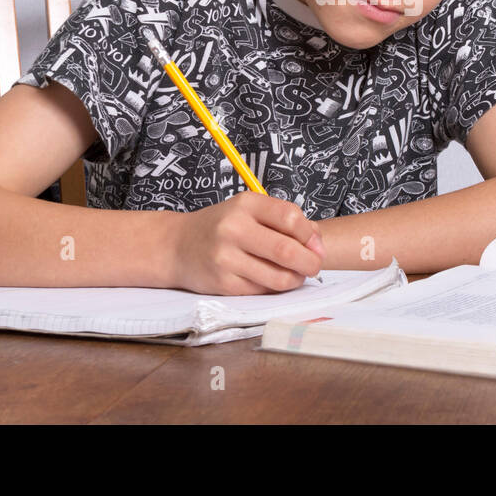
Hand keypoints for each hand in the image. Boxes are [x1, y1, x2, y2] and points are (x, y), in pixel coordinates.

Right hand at [167, 191, 324, 294]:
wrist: (177, 246)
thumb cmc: (221, 227)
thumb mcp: (248, 211)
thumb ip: (283, 221)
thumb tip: (318, 245)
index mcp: (245, 204)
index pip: (290, 217)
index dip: (310, 235)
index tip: (315, 245)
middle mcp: (234, 229)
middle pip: (287, 250)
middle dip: (310, 262)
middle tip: (314, 266)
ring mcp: (226, 258)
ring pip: (278, 277)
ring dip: (295, 279)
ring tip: (295, 275)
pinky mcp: (223, 284)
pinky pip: (262, 290)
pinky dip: (274, 288)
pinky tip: (271, 279)